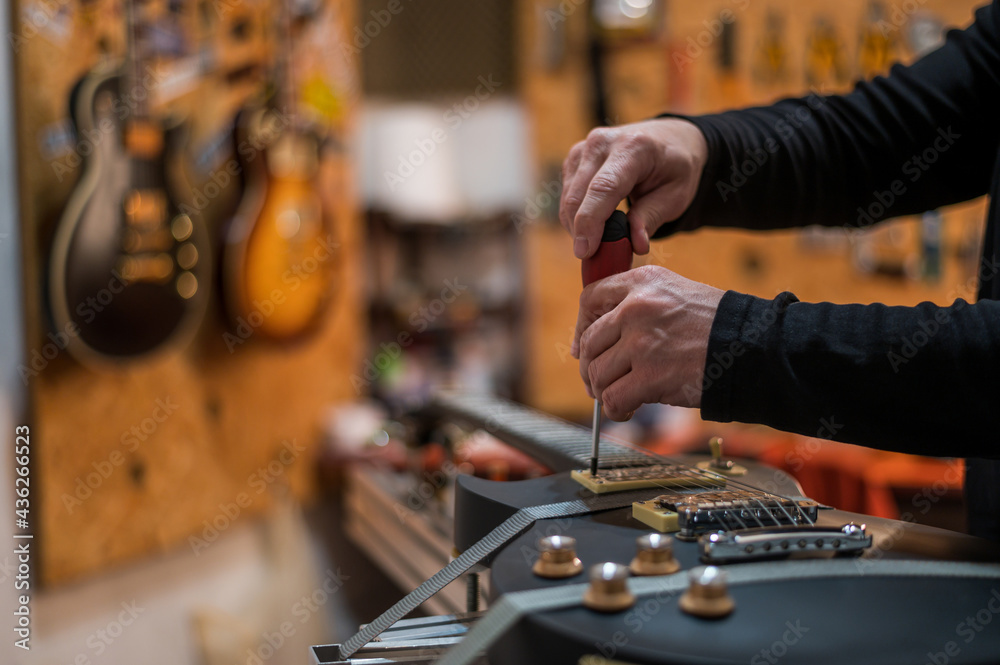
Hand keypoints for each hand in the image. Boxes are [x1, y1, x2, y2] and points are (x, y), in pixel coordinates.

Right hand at [560, 118, 707, 258]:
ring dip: (578, 227)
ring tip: (601, 242)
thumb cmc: (674, 168)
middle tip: (596, 259)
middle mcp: (602, 142)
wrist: (668, 140)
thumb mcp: (676, 194)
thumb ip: (652, 217)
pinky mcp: (574, 158)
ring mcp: (584, 148)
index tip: (585, 252)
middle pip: (578, 195)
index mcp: (634, 147)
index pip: (604, 188)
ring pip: (568, 198)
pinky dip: (576, 216)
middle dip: (581, 232)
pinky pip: (566, 195)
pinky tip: (595, 225)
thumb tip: (636, 245)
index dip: (590, 222)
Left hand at [571, 265, 723, 418]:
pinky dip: (616, 409)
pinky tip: (627, 409)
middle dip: (591, 367)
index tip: (585, 345)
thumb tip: (598, 338)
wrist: (751, 346)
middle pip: (590, 342)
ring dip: (604, 390)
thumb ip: (638, 304)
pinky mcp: (650, 375)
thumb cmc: (716, 325)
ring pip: (598, 373)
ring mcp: (642, 342)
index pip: (590, 299)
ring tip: (619, 396)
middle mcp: (636, 307)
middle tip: (600, 382)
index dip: (582, 326)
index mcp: (642, 283)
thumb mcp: (675, 293)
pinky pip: (613, 398)